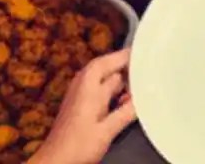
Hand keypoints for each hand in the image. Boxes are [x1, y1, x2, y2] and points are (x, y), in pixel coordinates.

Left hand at [30, 49, 135, 163]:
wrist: (54, 162)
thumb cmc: (77, 146)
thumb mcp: (106, 131)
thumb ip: (126, 113)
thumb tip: (144, 99)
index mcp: (88, 88)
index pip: (107, 61)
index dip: (125, 55)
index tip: (145, 52)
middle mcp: (83, 88)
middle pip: (107, 69)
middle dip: (127, 68)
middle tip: (149, 71)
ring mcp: (81, 98)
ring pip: (106, 82)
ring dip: (122, 83)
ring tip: (141, 87)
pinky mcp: (81, 109)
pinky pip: (102, 93)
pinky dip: (115, 94)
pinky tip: (126, 103)